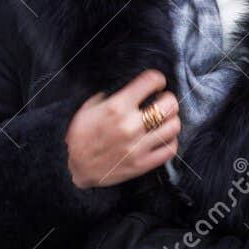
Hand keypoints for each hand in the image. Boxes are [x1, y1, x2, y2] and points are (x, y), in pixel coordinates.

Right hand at [64, 69, 180, 188]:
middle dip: (168, 99)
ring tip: (164, 121)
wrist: (74, 168)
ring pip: (174, 126)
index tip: (157, 83)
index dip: (158, 79)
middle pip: (169, 104)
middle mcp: (130, 125)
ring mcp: (138, 146)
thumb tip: (130, 91)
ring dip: (171, 120)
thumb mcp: (88, 109)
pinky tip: (163, 138)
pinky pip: (170, 150)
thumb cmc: (80, 136)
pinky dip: (170, 141)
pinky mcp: (142, 164)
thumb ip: (110, 97)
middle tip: (162, 102)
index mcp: (117, 107)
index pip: (151, 81)